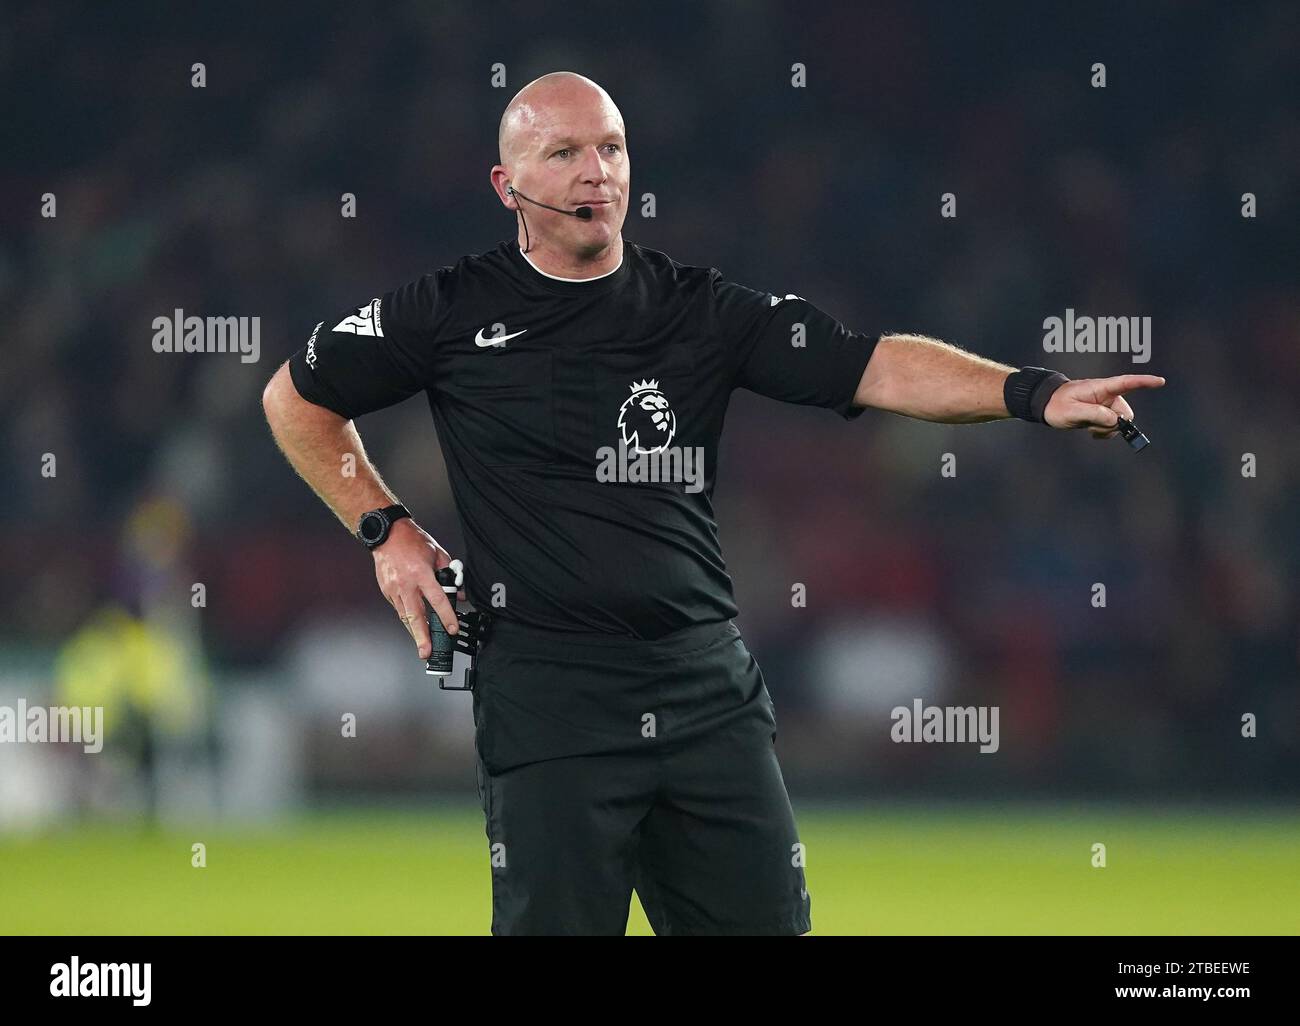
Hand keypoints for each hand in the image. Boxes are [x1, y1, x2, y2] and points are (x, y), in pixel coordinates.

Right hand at [372, 518, 465, 658]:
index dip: (446, 616)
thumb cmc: (413, 541)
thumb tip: (459, 594)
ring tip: (422, 645)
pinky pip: (399, 608)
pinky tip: (414, 625)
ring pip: (405, 616)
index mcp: (420, 573)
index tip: (453, 629)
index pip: (437, 600)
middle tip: (426, 652)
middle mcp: (405, 584)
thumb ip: (450, 574)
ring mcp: (393, 589)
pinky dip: (407, 617)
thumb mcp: (438, 553)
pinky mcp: (386, 591)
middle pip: (415, 616)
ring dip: (414, 632)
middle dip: (422, 637)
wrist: (386, 533)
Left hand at [1044, 374, 1165, 437]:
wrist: (1047, 405)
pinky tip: (1091, 431)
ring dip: (1106, 429)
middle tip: (1092, 426)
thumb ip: (1094, 414)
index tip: (1160, 381)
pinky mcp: (1103, 414)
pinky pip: (1113, 427)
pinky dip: (1104, 432)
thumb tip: (1115, 420)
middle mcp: (1107, 395)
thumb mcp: (1072, 411)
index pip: (1126, 383)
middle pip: (1125, 413)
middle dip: (1113, 424)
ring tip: (1087, 426)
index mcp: (1100, 388)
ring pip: (1119, 423)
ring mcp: (1106, 405)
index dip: (1144, 382)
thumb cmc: (1057, 404)